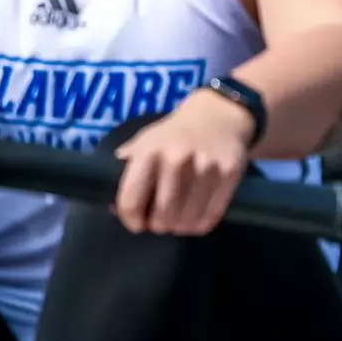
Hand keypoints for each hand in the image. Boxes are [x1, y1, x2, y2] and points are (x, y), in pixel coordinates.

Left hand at [112, 90, 252, 234]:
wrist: (219, 114)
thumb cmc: (175, 134)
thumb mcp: (144, 142)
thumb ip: (126, 171)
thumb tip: (112, 206)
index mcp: (149, 151)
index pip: (130, 202)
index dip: (131, 220)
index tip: (136, 222)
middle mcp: (177, 159)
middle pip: (162, 217)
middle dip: (159, 225)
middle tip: (160, 220)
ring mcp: (206, 167)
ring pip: (187, 221)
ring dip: (180, 226)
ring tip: (178, 218)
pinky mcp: (229, 174)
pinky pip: (210, 217)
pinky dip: (199, 223)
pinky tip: (196, 215)